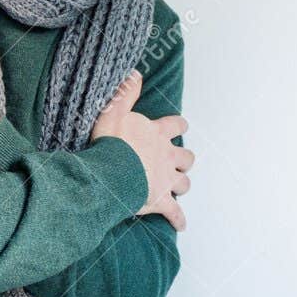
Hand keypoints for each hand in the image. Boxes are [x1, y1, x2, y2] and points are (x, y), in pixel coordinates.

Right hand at [92, 69, 193, 230]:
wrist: (111, 173)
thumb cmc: (110, 143)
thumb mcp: (113, 111)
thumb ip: (125, 93)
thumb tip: (135, 72)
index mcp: (157, 135)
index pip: (176, 126)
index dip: (180, 127)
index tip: (181, 128)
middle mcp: (167, 156)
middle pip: (187, 158)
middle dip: (184, 161)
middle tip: (178, 164)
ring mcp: (166, 180)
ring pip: (184, 183)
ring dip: (182, 185)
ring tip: (178, 189)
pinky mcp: (162, 201)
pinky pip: (175, 213)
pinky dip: (178, 219)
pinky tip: (181, 224)